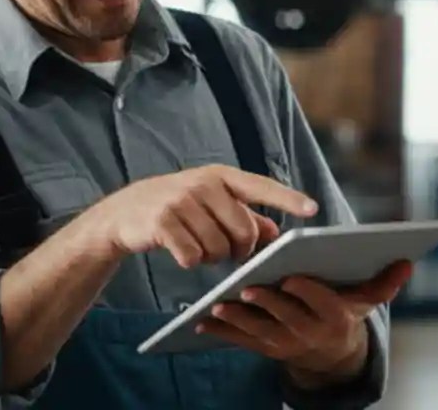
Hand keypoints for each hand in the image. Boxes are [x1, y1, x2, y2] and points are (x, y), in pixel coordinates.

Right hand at [85, 164, 317, 266]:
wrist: (124, 214)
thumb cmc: (177, 209)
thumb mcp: (211, 205)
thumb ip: (245, 216)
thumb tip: (276, 232)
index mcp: (221, 177)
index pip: (261, 187)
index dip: (288, 199)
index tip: (312, 210)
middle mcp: (204, 184)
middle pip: (244, 230)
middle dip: (239, 249)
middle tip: (226, 251)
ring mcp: (182, 201)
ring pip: (218, 248)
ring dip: (212, 257)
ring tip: (198, 246)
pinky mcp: (163, 222)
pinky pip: (193, 256)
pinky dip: (190, 261)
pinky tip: (180, 251)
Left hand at [197, 260, 413, 385]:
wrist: (331, 356)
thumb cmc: (345, 314)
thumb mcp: (366, 301)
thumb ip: (385, 282)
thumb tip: (408, 261)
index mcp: (333, 316)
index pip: (319, 303)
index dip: (305, 291)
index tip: (291, 276)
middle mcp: (308, 333)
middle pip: (285, 316)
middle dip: (266, 303)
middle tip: (247, 287)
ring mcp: (283, 344)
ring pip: (258, 331)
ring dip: (238, 320)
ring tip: (219, 305)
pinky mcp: (263, 349)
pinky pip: (240, 342)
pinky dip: (221, 333)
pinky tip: (202, 322)